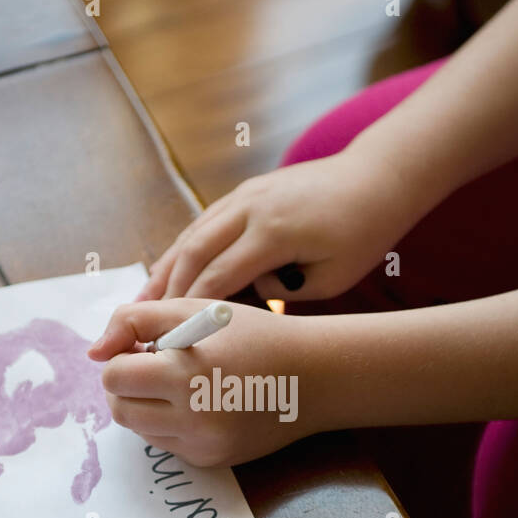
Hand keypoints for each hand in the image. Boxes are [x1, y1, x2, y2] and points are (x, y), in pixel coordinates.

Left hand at [88, 299, 321, 466]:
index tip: (143, 346)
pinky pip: (168, 443)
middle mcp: (192, 418)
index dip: (121, 356)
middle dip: (126, 386)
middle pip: (120, 410)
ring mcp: (202, 445)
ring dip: (145, 405)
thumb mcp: (195, 310)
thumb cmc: (254, 335)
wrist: (314, 377)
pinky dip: (171, 422)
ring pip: (141, 430)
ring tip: (176, 382)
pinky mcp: (211, 460)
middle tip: (153, 365)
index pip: (115, 376)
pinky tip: (200, 402)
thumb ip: (135, 320)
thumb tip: (93, 353)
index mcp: (186, 374)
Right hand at [137, 150, 414, 302]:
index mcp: (273, 231)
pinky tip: (167, 273)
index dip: (190, 310)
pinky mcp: (245, 191)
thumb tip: (245, 296)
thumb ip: (284, 292)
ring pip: (191, 235)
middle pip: (193, 252)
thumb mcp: (332, 277)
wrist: (377, 178)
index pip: (218, 276)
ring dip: (164, 269)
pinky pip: (202, 223)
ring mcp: (244, 194)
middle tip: (144, 327)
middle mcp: (250, 207)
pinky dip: (181, 250)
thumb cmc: (363, 234)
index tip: (171, 339)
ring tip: (140, 305)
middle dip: (166, 292)